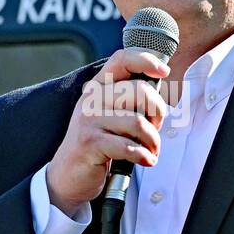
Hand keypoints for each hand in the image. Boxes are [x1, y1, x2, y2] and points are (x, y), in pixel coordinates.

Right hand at [44, 49, 169, 216]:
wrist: (69, 174)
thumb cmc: (98, 144)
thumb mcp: (109, 115)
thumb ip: (129, 101)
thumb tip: (160, 96)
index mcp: (98, 87)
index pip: (122, 59)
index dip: (146, 61)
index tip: (164, 72)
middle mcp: (91, 99)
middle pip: (140, 91)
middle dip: (158, 112)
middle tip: (155, 129)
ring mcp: (88, 120)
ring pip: (138, 121)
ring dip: (153, 140)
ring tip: (151, 150)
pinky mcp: (90, 143)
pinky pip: (128, 146)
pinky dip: (143, 155)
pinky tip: (146, 160)